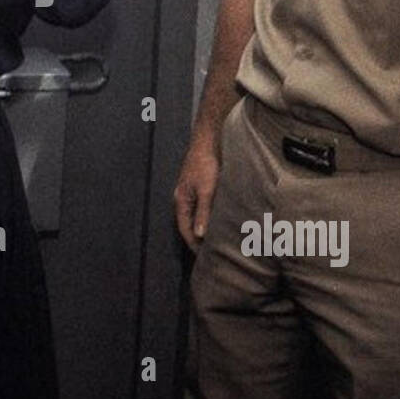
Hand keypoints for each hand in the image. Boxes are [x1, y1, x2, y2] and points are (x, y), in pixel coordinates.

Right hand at [174, 134, 218, 251]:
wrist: (208, 141)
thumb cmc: (206, 164)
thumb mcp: (206, 190)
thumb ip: (203, 212)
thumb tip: (200, 235)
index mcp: (181, 201)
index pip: (184, 229)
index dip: (193, 243)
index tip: (203, 256)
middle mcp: (183, 198)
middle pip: (188, 224)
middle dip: (197, 238)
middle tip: (209, 253)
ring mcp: (191, 192)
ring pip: (195, 216)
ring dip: (203, 227)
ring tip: (215, 240)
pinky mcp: (199, 187)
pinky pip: (202, 208)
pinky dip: (207, 217)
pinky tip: (217, 221)